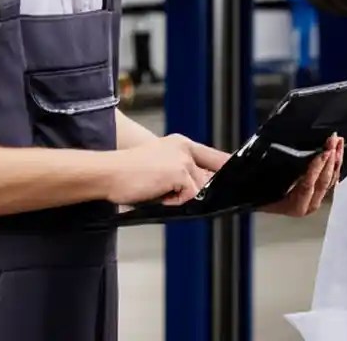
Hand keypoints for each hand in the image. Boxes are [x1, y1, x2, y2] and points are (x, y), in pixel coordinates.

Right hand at [104, 134, 230, 206]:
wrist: (108, 173)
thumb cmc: (126, 174)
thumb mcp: (157, 168)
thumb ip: (180, 175)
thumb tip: (198, 190)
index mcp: (179, 144)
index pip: (213, 155)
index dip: (225, 167)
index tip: (238, 176)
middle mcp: (184, 148)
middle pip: (209, 176)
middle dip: (199, 191)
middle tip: (174, 196)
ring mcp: (183, 160)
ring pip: (199, 189)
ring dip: (182, 199)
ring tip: (159, 194)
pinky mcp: (180, 172)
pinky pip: (189, 196)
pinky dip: (175, 203)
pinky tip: (159, 197)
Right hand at [261, 134, 343, 216]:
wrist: (255, 200)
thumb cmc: (258, 190)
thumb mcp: (266, 184)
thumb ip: (279, 173)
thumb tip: (288, 152)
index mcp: (295, 206)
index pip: (308, 185)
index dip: (317, 168)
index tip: (324, 151)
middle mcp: (308, 205)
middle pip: (323, 181)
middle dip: (330, 159)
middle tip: (333, 139)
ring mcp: (316, 200)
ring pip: (330, 179)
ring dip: (335, 159)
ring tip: (338, 141)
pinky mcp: (319, 194)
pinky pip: (331, 179)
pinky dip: (335, 165)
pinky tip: (338, 152)